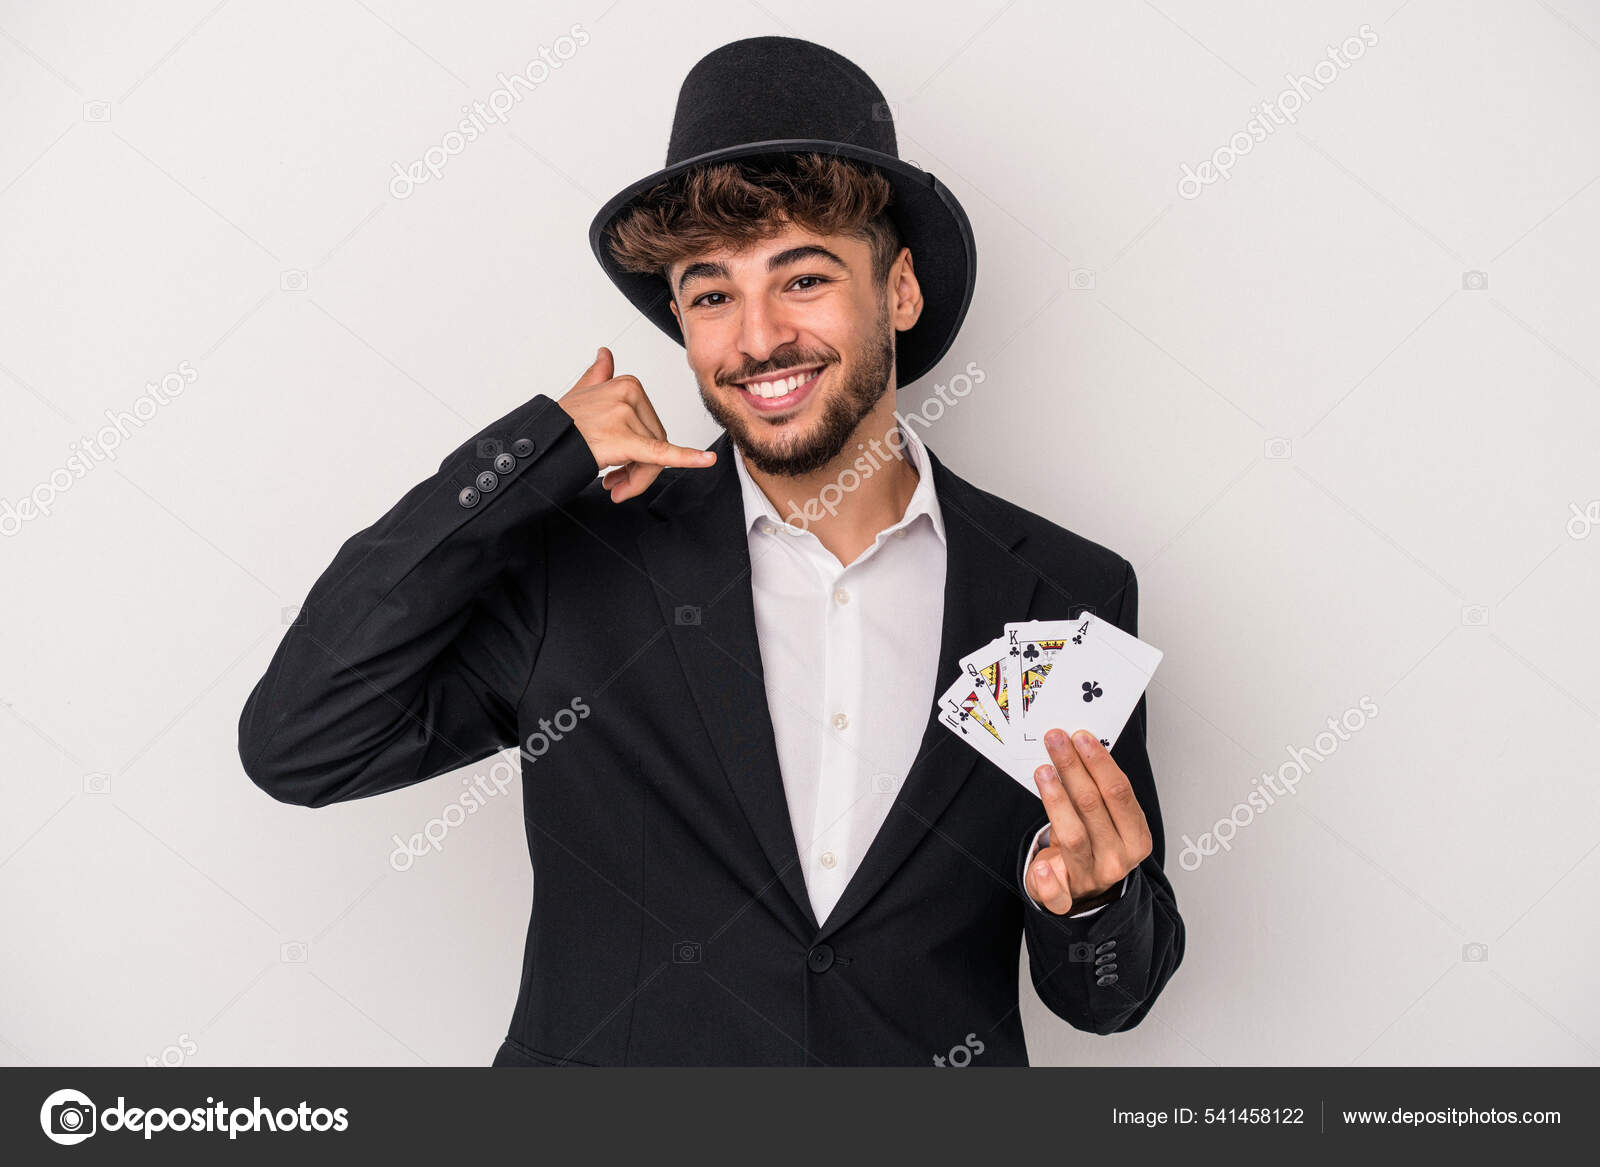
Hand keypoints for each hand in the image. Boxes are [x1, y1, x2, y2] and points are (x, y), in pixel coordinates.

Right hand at [558, 347, 716, 502]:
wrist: (542, 443)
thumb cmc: (562, 424)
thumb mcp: (581, 392)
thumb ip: (598, 374)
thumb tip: (605, 353)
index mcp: (627, 384)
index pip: (650, 423)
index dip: (640, 450)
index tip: (622, 466)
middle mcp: (629, 394)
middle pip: (654, 440)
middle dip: (639, 468)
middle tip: (616, 484)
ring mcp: (627, 414)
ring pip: (651, 456)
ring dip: (634, 479)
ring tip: (613, 487)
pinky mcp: (626, 439)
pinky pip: (662, 453)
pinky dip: (687, 458)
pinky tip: (705, 461)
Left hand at [1024, 728, 1152, 915]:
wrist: (1088, 889)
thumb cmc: (1097, 844)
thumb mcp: (1109, 819)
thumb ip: (1099, 790)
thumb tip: (1079, 747)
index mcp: (1136, 838)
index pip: (1119, 793)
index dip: (1099, 763)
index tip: (1081, 737)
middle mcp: (1118, 859)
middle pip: (1093, 807)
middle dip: (1073, 768)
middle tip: (1055, 740)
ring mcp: (1092, 878)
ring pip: (1073, 836)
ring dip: (1056, 799)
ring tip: (1042, 770)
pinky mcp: (1065, 897)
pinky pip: (1057, 893)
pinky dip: (1048, 880)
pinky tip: (1040, 865)